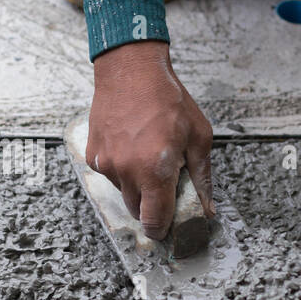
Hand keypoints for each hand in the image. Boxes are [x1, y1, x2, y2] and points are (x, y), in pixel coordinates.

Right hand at [88, 40, 213, 240]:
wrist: (131, 70)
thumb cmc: (168, 99)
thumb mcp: (198, 137)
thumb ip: (202, 177)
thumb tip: (207, 208)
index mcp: (154, 170)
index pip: (155, 220)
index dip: (163, 228)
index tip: (169, 226)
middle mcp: (126, 171)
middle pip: (137, 210)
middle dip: (151, 204)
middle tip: (165, 182)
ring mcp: (106, 164)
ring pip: (123, 191)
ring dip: (136, 184)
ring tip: (148, 154)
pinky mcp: (93, 155)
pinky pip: (110, 174)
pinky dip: (122, 168)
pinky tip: (132, 145)